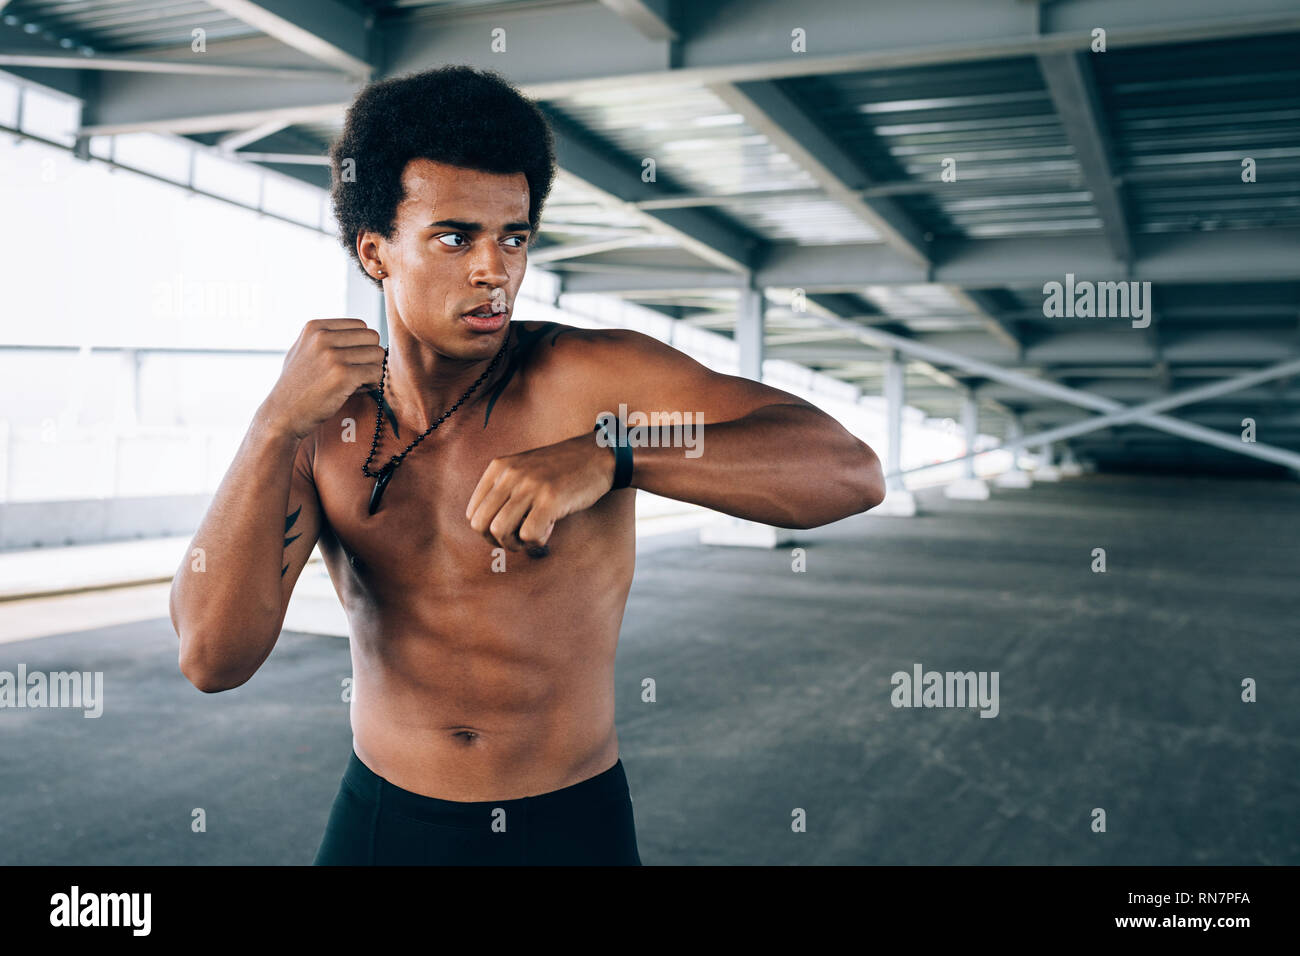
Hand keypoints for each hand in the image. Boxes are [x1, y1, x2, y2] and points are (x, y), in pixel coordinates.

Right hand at [261, 319, 384, 439]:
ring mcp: (332, 356)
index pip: (360, 325)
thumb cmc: (296, 386)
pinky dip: (372, 384)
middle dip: (369, 356)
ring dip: (372, 371)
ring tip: (355, 383)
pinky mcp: (342, 375)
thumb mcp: (302, 350)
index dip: (361, 344)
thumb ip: (325, 338)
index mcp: (315, 327)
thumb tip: (360, 330)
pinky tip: (355, 391)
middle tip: (357, 373)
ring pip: (377, 354)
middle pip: (372, 337)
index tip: (350, 361)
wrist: (282, 415)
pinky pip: (376, 372)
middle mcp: (322, 337)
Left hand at [465, 431, 616, 556]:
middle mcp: (510, 475)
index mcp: (499, 467)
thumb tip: (488, 529)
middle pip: (480, 525)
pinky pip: (529, 535)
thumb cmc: (561, 469)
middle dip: (497, 541)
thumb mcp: (523, 469)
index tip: (510, 529)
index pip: (472, 512)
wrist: (597, 455)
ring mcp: (530, 486)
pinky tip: (550, 528)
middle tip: (518, 539)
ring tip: (534, 535)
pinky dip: (537, 541)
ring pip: (499, 531)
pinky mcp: (550, 499)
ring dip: (515, 544)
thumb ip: (504, 490)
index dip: (488, 530)